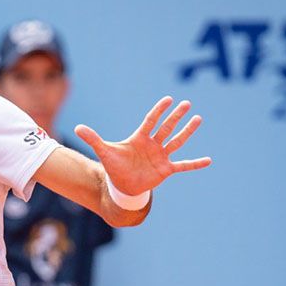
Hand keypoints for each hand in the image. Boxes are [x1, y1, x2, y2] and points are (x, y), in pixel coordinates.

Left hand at [74, 96, 211, 195]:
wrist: (121, 186)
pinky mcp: (166, 170)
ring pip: (176, 141)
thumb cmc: (114, 167)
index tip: (168, 99)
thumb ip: (93, 139)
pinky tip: (209, 160)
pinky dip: (195, 164)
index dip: (159, 110)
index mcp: (140, 138)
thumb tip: (76, 127)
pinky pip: (183, 165)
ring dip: (187, 132)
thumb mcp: (104, 152)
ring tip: (198, 119)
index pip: (151, 120)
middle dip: (176, 116)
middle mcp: (153, 145)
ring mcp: (161, 156)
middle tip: (187, 103)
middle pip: (166, 127)